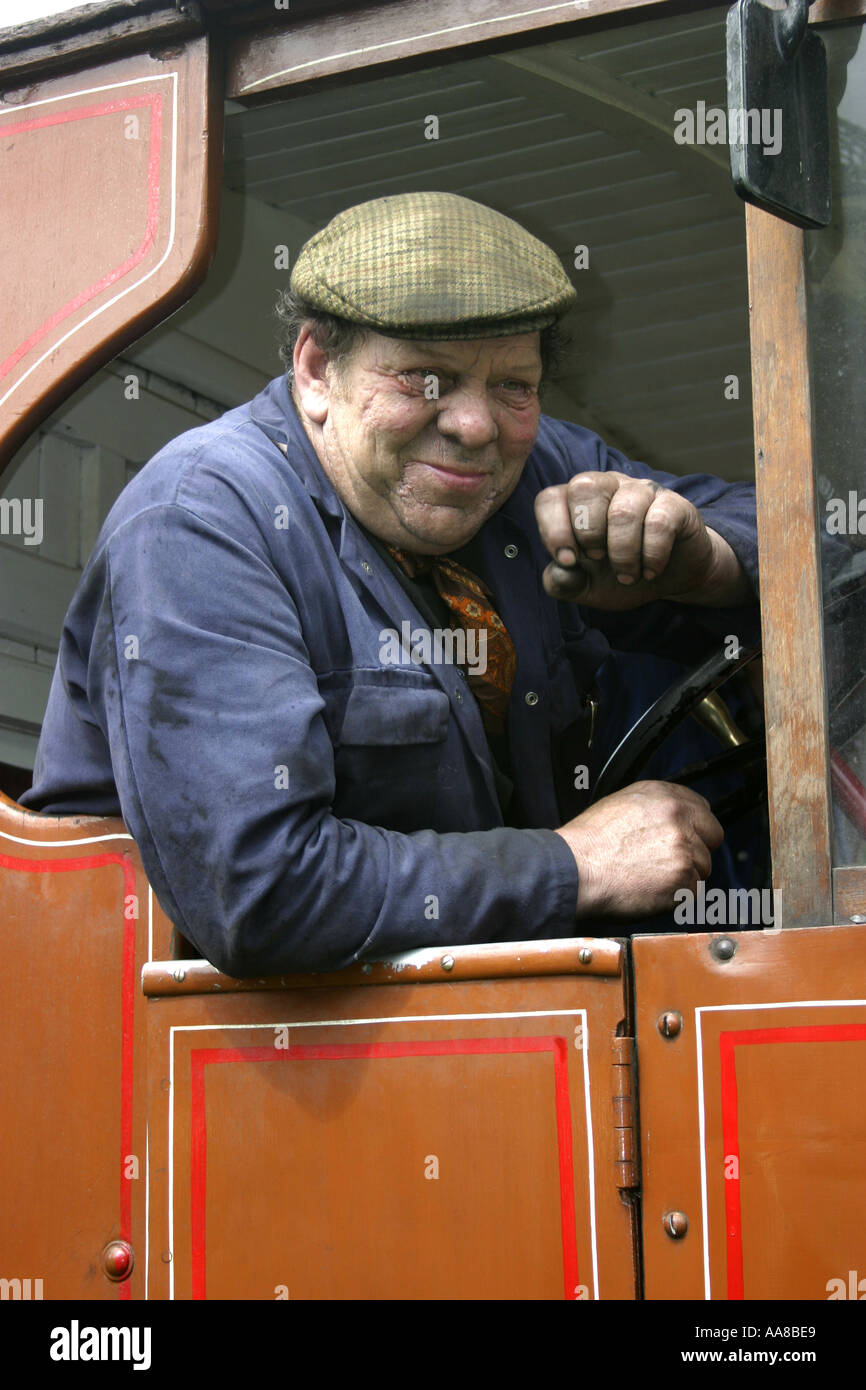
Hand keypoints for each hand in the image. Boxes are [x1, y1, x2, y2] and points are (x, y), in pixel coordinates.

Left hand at [534, 472, 747, 608]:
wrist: (670, 580)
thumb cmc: (621, 575)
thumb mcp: (586, 586)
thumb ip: (562, 582)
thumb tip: (559, 571)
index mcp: (577, 503)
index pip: (550, 498)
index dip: (552, 530)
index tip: (569, 561)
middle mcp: (608, 487)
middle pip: (584, 487)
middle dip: (587, 532)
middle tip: (599, 560)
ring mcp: (642, 491)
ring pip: (623, 510)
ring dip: (623, 553)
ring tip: (628, 576)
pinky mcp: (674, 505)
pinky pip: (659, 521)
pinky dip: (652, 554)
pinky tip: (651, 571)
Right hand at [555, 781, 723, 917]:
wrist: (576, 869)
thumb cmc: (589, 843)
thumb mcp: (620, 805)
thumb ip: (654, 809)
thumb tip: (672, 820)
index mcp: (663, 796)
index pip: (703, 809)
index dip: (695, 828)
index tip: (687, 838)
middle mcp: (678, 817)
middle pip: (712, 838)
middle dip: (697, 851)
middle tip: (671, 863)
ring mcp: (684, 848)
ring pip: (703, 868)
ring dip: (684, 877)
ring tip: (650, 878)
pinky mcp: (683, 878)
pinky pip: (693, 892)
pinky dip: (676, 897)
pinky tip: (651, 891)